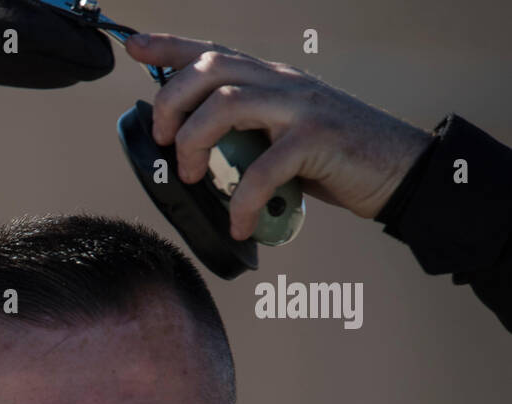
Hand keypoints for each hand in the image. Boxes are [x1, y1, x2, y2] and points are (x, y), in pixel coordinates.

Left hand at [124, 33, 434, 239]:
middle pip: (208, 71)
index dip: (169, 47)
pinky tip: (239, 224)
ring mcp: (299, 108)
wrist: (399, 171)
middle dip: (170, 103)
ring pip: (225, 104)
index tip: (135, 47)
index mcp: (269, 79)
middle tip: (162, 142)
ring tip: (192, 178)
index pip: (211, 52)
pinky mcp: (316, 140)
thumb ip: (244, 132)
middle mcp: (281, 83)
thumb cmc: (333, 160)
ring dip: (194, 144)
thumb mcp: (280, 136)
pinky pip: (261, 168)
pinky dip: (242, 202)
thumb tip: (194, 153)